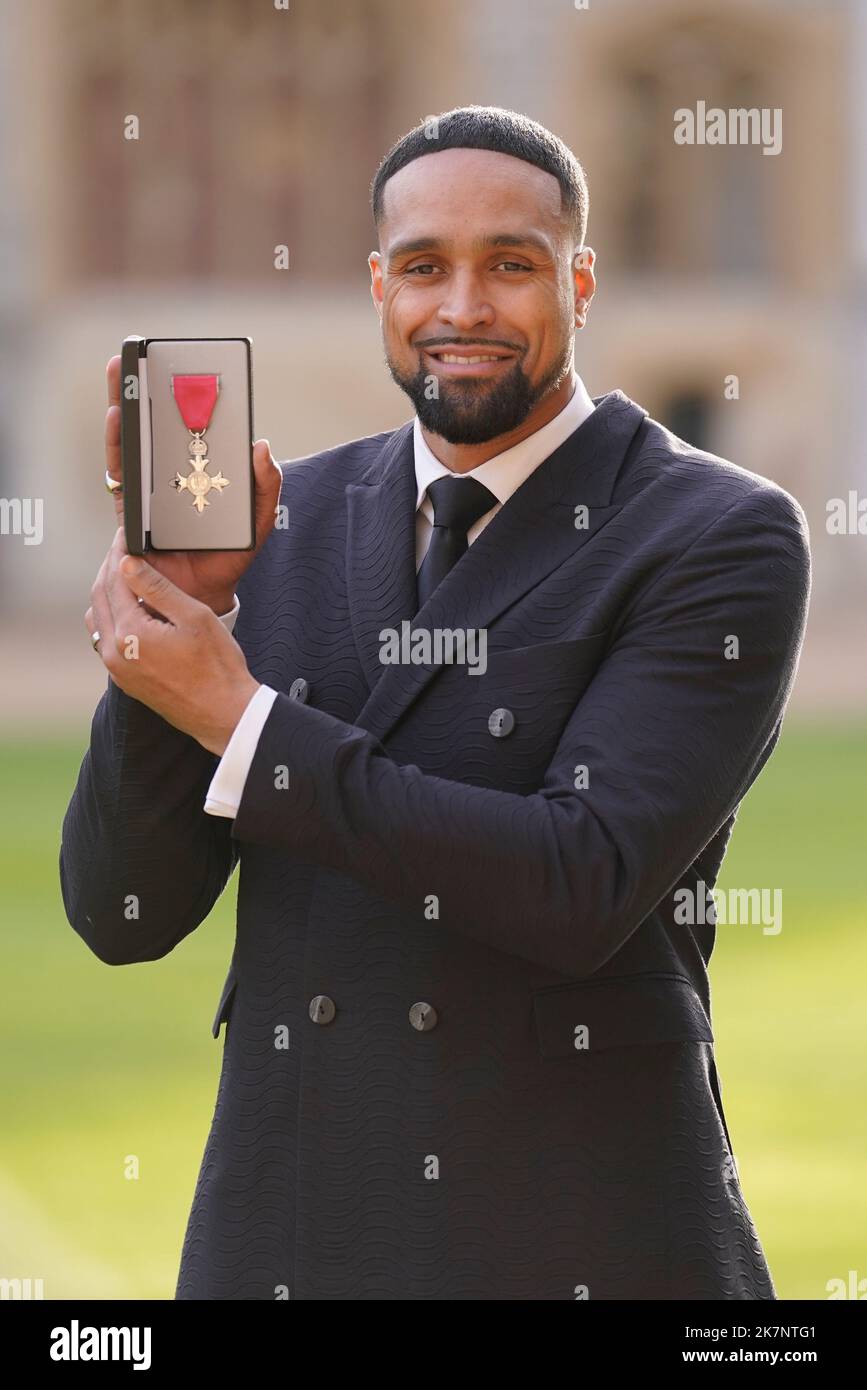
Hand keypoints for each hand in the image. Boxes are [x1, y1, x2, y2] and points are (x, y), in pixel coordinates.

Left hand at [85, 527, 260, 754]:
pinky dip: (113, 617)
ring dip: (107, 594)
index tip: (125, 534)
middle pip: (99, 597)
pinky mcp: (126, 680)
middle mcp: (114, 653)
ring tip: (127, 575)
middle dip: (109, 569)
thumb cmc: (217, 667)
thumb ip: (157, 588)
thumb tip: (127, 563)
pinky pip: (106, 640)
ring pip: (98, 619)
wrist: (225, 714)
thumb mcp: (193, 616)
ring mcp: (118, 669)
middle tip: (123, 548)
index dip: (119, 552)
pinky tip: (132, 609)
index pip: (114, 579)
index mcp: (129, 633)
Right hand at [104, 354, 281, 613]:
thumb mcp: (258, 522)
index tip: (188, 365)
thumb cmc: (229, 557)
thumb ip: (265, 488)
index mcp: (202, 471)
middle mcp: (172, 473)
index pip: (194, 427)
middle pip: (157, 424)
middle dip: (148, 387)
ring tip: (122, 371)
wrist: (201, 596)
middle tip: (144, 352)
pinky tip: (117, 417)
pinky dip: (116, 442)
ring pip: (133, 439)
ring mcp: (149, 487)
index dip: (188, 397)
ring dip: (124, 403)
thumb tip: (261, 446)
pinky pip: (119, 471)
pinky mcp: (129, 508)